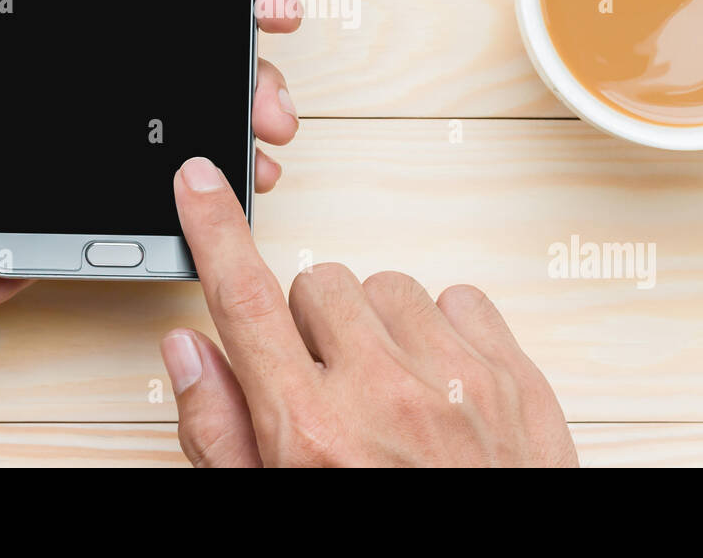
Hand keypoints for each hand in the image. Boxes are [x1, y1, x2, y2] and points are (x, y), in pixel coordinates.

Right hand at [159, 157, 579, 466]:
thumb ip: (221, 432)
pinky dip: (443, 331)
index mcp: (312, 432)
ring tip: (391, 390)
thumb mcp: (274, 504)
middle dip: (314, 324)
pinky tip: (440, 384)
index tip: (200, 181)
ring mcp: (456, 381)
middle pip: (319, 283)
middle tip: (329, 383)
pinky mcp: (514, 377)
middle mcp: (383, 395)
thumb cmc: (380, 547)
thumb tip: (188, 350)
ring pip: (388, 286)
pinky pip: (459, 299)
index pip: (244, 299)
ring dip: (379, 326)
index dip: (215, 229)